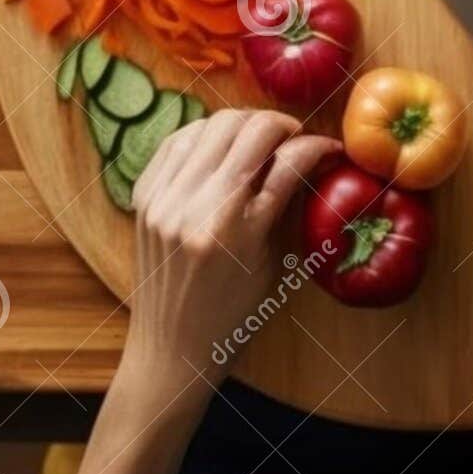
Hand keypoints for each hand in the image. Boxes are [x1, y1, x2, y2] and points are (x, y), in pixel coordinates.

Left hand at [115, 110, 339, 418]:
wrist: (171, 349)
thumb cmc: (233, 318)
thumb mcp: (274, 266)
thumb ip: (285, 206)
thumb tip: (309, 156)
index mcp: (239, 233)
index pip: (287, 162)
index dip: (316, 146)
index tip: (328, 146)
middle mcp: (198, 209)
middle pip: (249, 130)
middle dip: (281, 125)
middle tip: (293, 139)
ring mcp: (165, 200)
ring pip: (212, 125)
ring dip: (243, 124)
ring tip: (258, 140)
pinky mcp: (144, 198)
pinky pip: (177, 141)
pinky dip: (204, 134)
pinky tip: (220, 145)